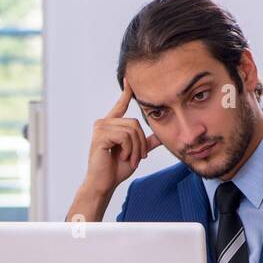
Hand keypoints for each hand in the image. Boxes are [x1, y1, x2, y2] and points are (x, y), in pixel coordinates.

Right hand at [66, 82, 160, 221]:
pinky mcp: (100, 136)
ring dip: (135, 148)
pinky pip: (125, 137)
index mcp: (111, 125)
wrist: (103, 184)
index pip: (121, 105)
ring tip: (129, 160)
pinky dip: (128, 149)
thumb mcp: (135, 152)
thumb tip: (161, 135)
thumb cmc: (116, 169)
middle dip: (140, 143)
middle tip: (137, 158)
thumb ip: (146, 142)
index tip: (129, 79)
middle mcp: (104, 123)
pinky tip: (121, 157)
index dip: (126, 92)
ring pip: (131, 130)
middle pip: (135, 123)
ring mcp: (100, 128)